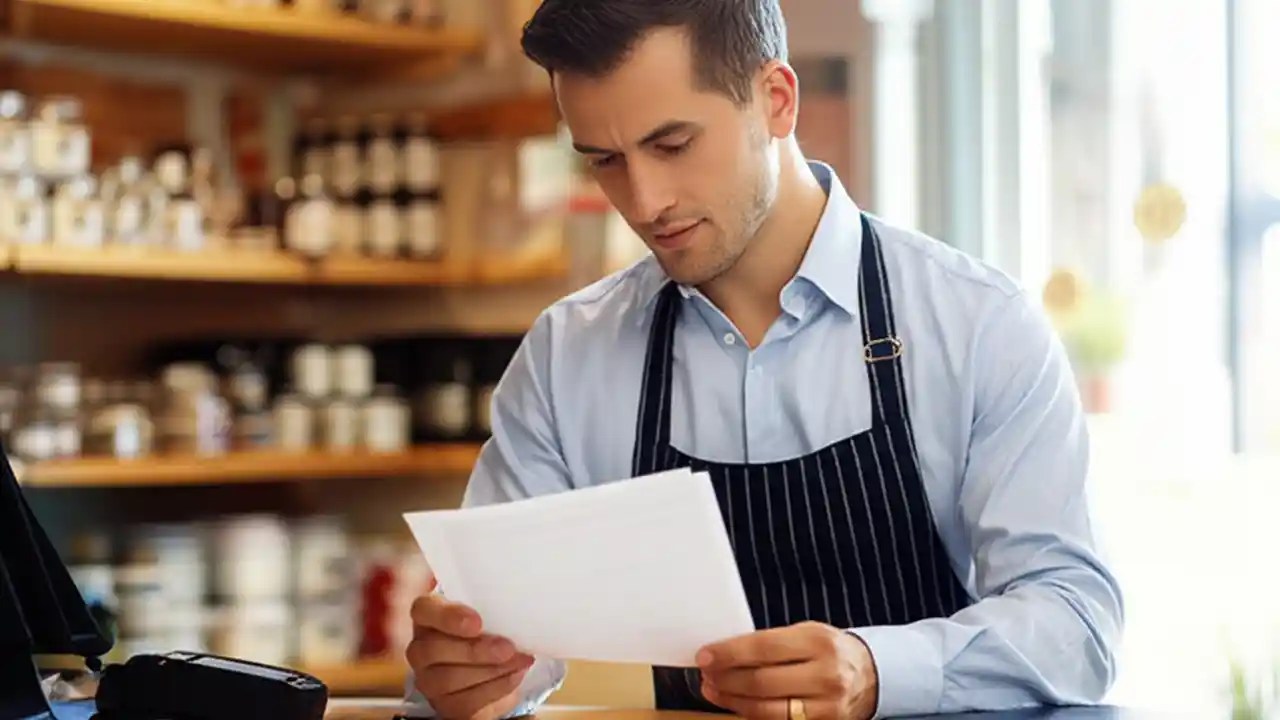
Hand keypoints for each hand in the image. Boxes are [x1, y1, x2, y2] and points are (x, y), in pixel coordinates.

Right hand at [405, 584, 534, 719]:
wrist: (494, 674)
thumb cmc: (487, 634)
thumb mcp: (488, 615)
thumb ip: (490, 610)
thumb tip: (515, 606)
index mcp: (428, 617)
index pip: (423, 609)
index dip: (447, 616)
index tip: (477, 622)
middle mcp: (421, 649)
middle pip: (434, 649)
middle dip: (475, 650)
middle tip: (507, 647)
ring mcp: (429, 680)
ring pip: (449, 678)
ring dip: (491, 669)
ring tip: (519, 660)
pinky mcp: (446, 705)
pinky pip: (467, 699)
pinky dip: (497, 686)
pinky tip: (515, 674)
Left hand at [695, 622, 878, 719]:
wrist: (871, 675)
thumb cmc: (829, 650)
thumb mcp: (806, 633)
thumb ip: (771, 642)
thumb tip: (725, 651)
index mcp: (819, 642)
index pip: (764, 647)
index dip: (729, 653)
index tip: (704, 655)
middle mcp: (826, 675)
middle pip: (762, 682)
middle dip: (726, 679)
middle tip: (705, 674)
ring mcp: (827, 706)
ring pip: (767, 710)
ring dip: (733, 701)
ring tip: (714, 690)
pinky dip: (752, 715)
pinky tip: (737, 705)